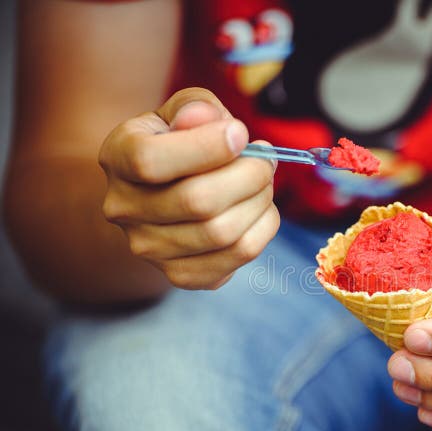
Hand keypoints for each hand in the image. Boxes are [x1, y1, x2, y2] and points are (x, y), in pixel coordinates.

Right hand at [99, 87, 278, 289]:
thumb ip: (195, 107)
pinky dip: (263, 228)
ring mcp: (150, 248)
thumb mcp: (180, 112)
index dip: (206, 147)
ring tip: (264, 181)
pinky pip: (239, 255)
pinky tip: (260, 208)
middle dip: (249, 175)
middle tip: (266, 160)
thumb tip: (209, 118)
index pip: (150, 161)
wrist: (159, 193)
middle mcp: (124, 209)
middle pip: (197, 202)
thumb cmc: (177, 142)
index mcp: (117, 158)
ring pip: (223, 232)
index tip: (241, 133)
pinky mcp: (182, 274)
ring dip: (260, 201)